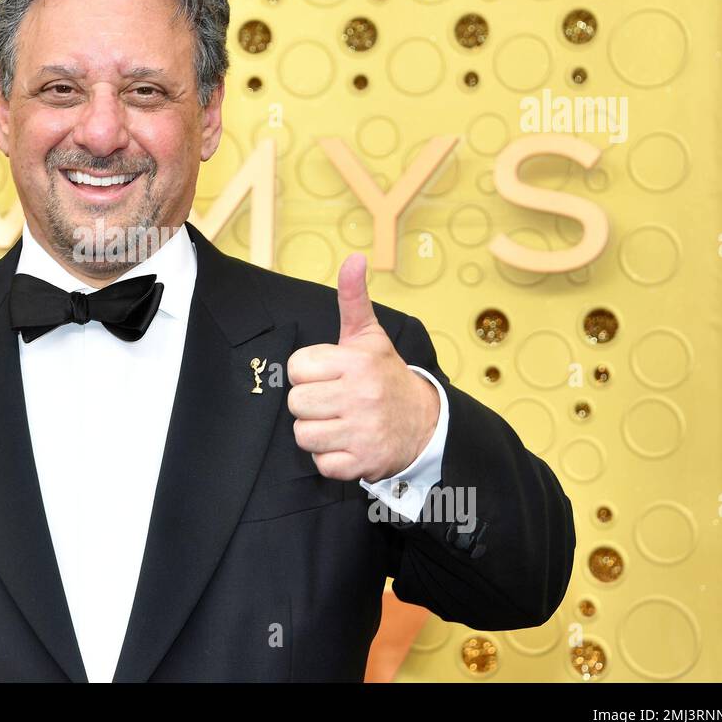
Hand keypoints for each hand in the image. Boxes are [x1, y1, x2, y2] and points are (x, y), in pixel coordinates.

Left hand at [286, 253, 439, 483]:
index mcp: (356, 362)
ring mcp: (362, 431)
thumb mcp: (369, 336)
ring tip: (338, 422)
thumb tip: (354, 258)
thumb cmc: (386, 376)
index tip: (327, 375)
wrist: (425, 423)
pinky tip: (346, 443)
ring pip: (303, 435)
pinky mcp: (363, 462)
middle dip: (310, 403)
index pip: (296, 367)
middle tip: (332, 400)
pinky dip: (329, 458)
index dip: (306, 372)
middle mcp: (360, 395)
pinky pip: (320, 464)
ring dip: (316, 432)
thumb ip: (353, 298)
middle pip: (296, 402)